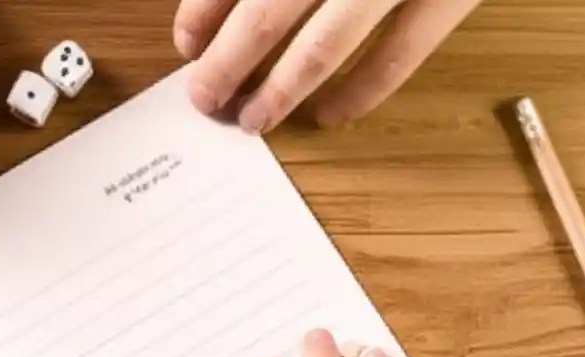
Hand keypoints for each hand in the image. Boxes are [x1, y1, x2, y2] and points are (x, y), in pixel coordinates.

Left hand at [174, 0, 481, 131]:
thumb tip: (216, 7)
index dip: (205, 10)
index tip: (186, 43)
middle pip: (269, 9)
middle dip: (228, 61)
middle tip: (205, 97)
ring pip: (326, 44)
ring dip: (282, 89)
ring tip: (253, 119)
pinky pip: (398, 57)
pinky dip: (359, 93)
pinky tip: (326, 114)